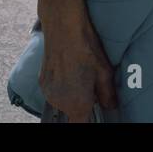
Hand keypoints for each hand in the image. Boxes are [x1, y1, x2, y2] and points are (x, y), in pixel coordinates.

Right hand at [38, 0, 117, 121]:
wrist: (63, 27)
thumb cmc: (86, 48)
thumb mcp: (104, 72)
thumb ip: (108, 95)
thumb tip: (111, 106)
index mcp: (77, 103)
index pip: (81, 124)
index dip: (89, 118)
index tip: (94, 109)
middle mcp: (59, 102)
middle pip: (73, 112)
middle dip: (83, 103)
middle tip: (92, 83)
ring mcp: (48, 92)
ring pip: (63, 101)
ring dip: (72, 94)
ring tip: (80, 72)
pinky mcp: (42, 81)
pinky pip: (55, 90)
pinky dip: (62, 85)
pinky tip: (69, 68)